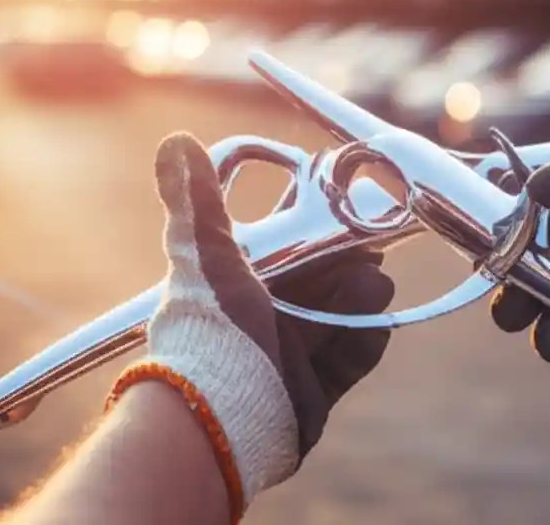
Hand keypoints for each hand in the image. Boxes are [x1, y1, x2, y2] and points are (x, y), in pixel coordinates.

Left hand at [136, 133, 393, 508]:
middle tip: (373, 245)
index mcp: (244, 277)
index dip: (320, 220)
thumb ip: (197, 201)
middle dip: (352, 258)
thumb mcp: (205, 254)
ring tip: (372, 288)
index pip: (291, 238)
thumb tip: (175, 140)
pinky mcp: (315, 389)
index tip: (345, 202)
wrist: (220, 410)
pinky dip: (366, 338)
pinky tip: (374, 323)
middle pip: (327, 275)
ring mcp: (293, 351)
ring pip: (345, 312)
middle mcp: (268, 313)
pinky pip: (353, 355)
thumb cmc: (209, 326)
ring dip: (363, 297)